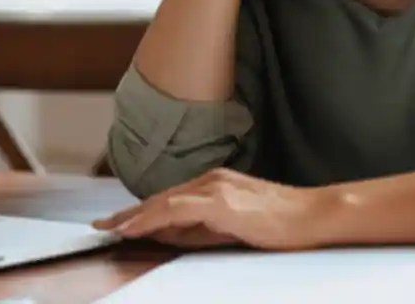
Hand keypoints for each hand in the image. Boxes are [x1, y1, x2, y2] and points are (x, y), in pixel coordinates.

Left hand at [93, 168, 327, 249]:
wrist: (313, 215)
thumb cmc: (281, 223)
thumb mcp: (233, 226)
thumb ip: (201, 228)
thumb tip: (169, 234)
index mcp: (215, 183)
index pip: (168, 198)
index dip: (140, 210)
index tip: (117, 221)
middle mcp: (211, 179)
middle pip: (159, 197)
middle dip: (128, 213)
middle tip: (101, 225)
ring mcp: (215, 188)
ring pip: (163, 201)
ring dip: (133, 216)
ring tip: (109, 228)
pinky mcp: (221, 202)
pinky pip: (175, 210)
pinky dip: (151, 218)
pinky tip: (135, 228)